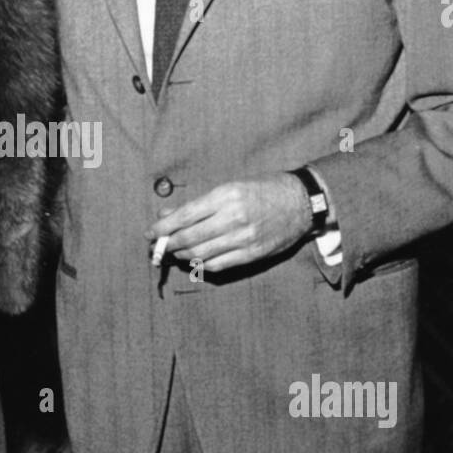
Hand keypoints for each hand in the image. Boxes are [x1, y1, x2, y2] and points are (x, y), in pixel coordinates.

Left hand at [147, 174, 310, 273]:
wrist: (302, 201)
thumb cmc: (264, 189)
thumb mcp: (231, 187)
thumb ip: (200, 204)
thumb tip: (167, 214)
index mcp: (226, 196)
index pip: (185, 216)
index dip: (163, 227)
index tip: (150, 233)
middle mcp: (234, 218)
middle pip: (189, 238)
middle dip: (167, 244)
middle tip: (157, 246)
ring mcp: (244, 239)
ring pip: (201, 254)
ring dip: (181, 255)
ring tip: (174, 252)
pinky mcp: (252, 255)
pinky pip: (218, 265)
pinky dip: (201, 264)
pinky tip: (194, 259)